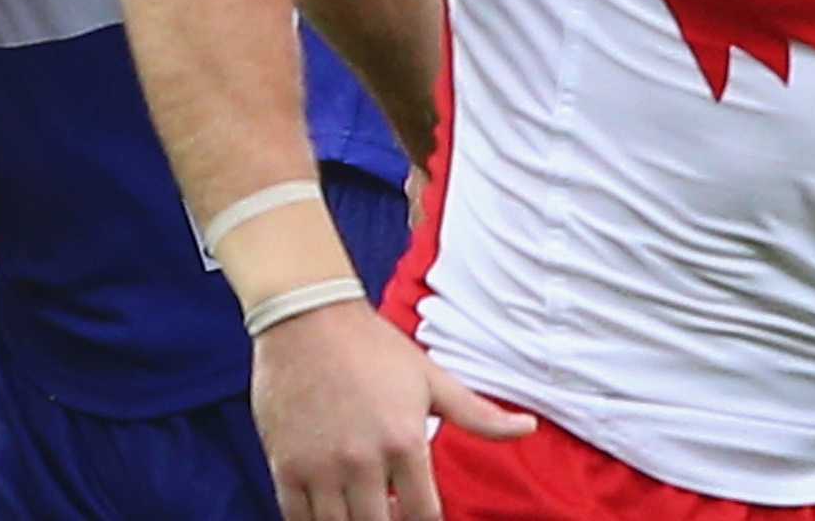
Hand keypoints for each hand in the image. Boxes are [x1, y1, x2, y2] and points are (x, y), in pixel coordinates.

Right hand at [250, 299, 532, 520]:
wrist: (304, 314)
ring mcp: (321, 466)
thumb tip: (528, 427)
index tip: (416, 515)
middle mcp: (363, 461)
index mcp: (405, 443)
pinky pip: (298, 517)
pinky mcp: (285, 462)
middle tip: (387, 510)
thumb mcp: (429, 378)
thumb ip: (477, 414)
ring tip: (358, 509)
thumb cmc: (370, 345)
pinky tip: (326, 510)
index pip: (424, 517)